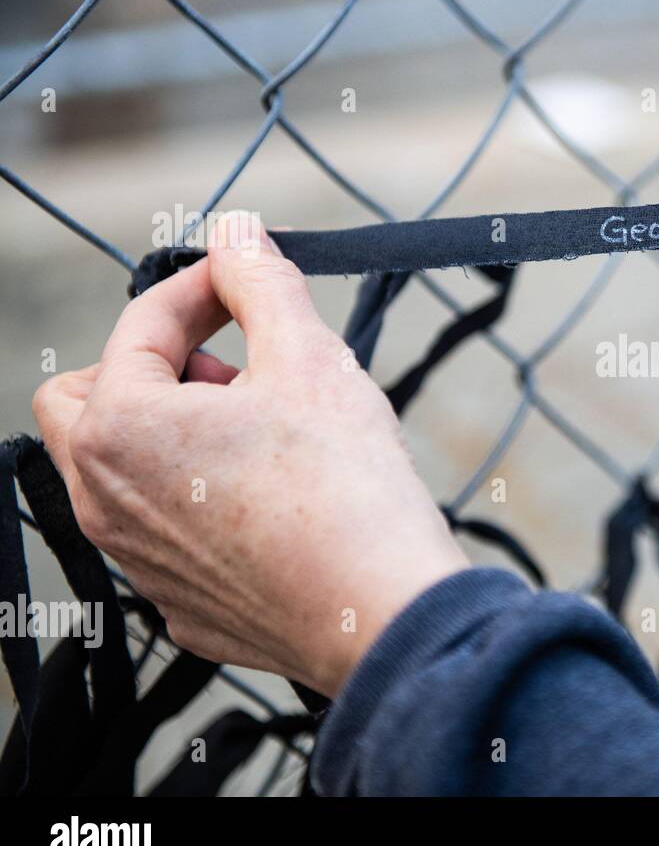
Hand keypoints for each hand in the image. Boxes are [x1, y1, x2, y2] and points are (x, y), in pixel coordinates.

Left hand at [33, 213, 468, 695]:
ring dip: (175, 431)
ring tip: (264, 431)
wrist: (384, 613)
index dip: (202, 286)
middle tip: (236, 366)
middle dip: (155, 365)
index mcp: (119, 427)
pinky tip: (274, 500)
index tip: (250, 279)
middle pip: (87, 400)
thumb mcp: (309, 357)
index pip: (142, 324)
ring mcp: (138, 563)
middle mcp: (103, 500)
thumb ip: (259, 281)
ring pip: (122, 470)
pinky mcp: (179, 607)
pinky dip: (200, 498)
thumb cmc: (344, 484)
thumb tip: (236, 232)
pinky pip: (164, 532)